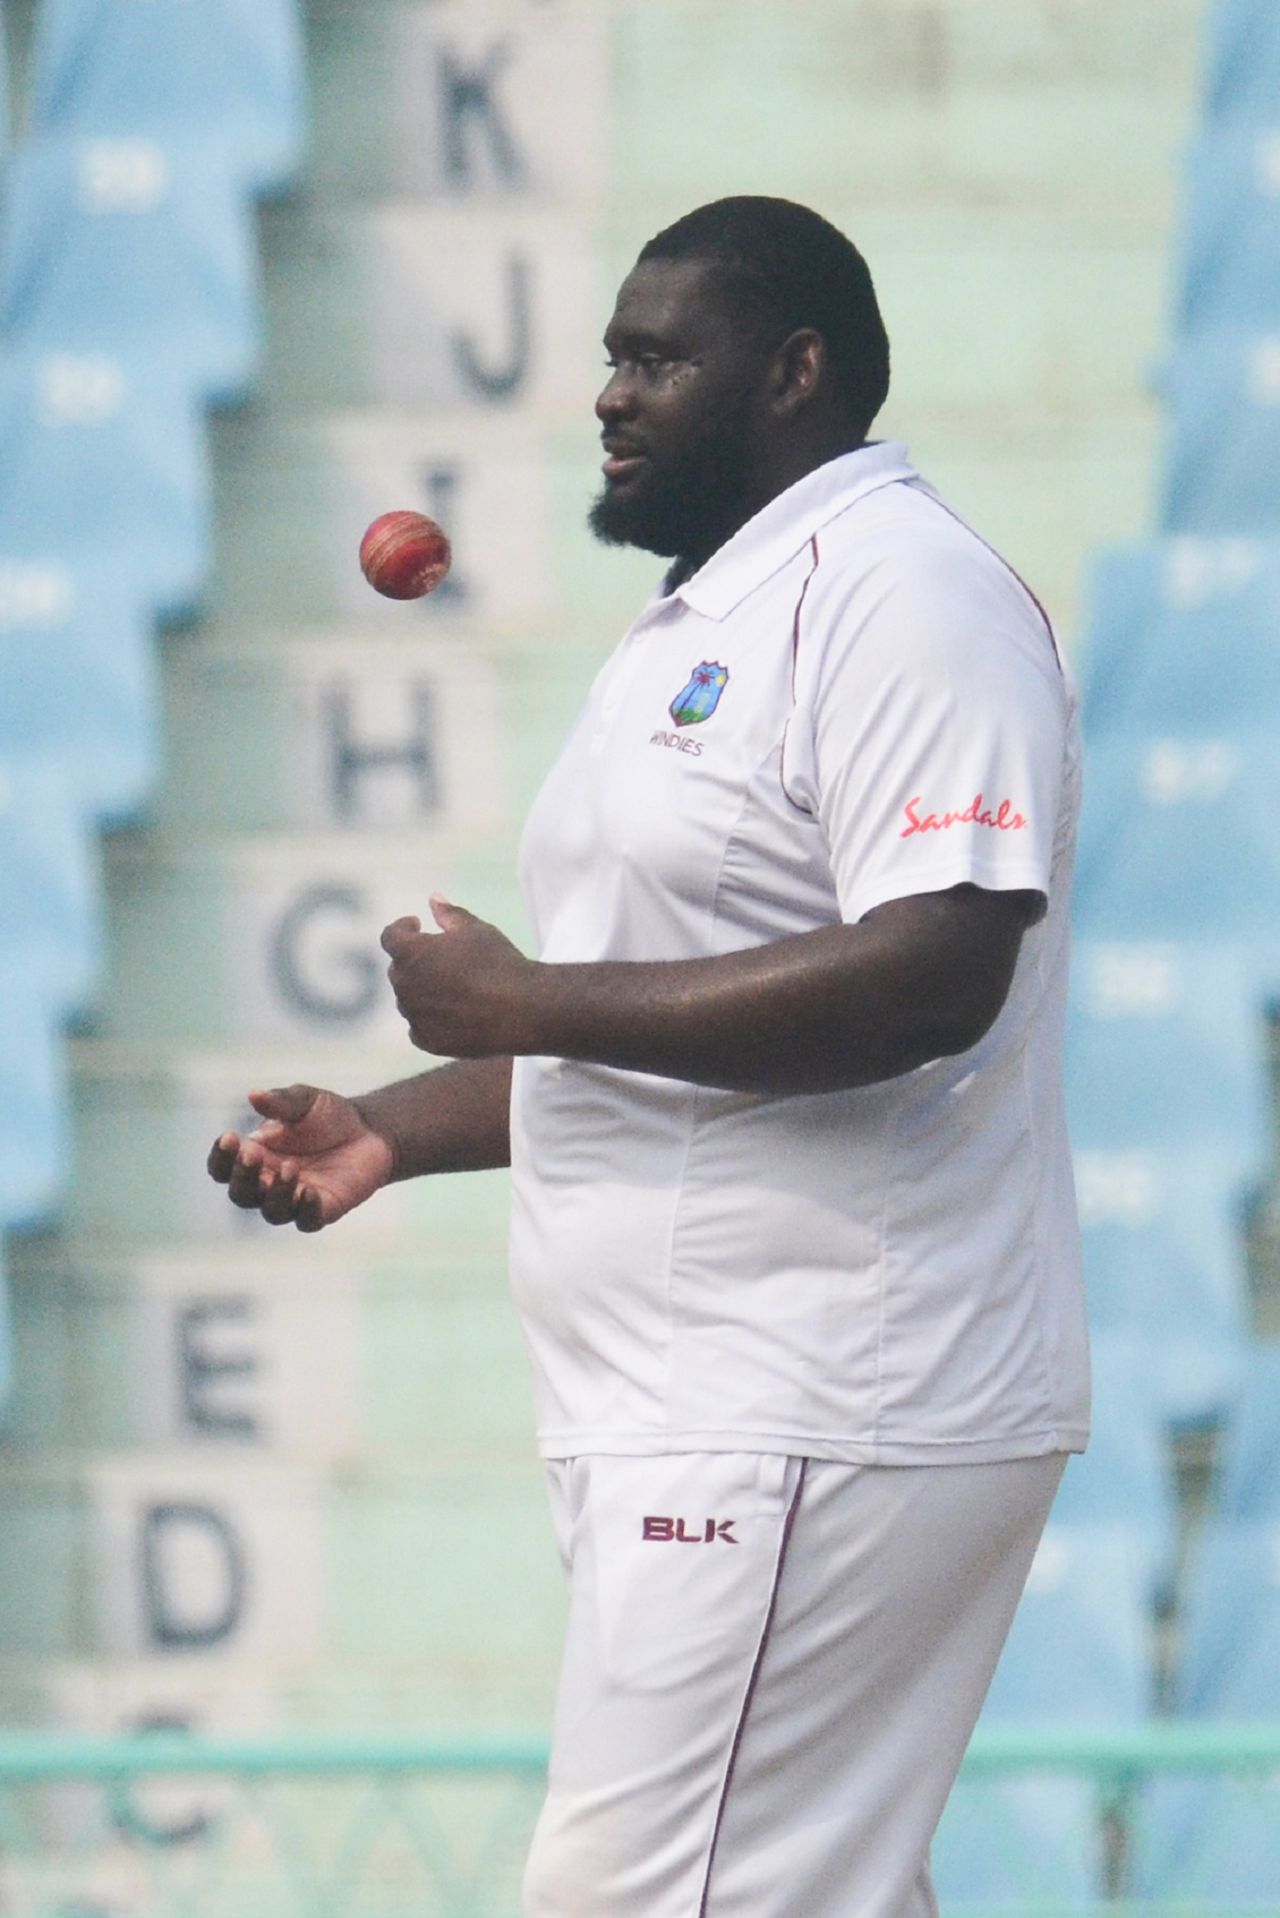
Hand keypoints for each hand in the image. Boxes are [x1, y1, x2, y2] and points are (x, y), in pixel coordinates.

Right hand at [206, 1083, 395, 1231]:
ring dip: (276, 1193)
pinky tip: (310, 1192)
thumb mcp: (305, 1101)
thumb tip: (254, 1095)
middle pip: (241, 1193)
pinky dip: (306, 1210)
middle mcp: (270, 1183)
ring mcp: (296, 1199)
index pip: (224, 1167)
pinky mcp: (323, 1209)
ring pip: (273, 1211)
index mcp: (256, 1156)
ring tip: (290, 1168)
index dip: (221, 1157)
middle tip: (252, 1155)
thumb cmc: (330, 1116)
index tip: (229, 1136)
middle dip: (242, 1176)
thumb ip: (281, 1102)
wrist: (371, 1131)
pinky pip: (307, 1220)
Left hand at [381, 897, 535, 1056]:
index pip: (390, 936)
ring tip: (453, 987)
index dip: (403, 928)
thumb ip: (449, 915)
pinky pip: (418, 1027)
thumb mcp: (476, 930)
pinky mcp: (428, 1041)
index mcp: (411, 953)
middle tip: (443, 958)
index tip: (417, 924)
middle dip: (415, 961)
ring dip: (421, 990)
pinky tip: (452, 1013)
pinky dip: (428, 1019)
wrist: (522, 1009)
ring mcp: (414, 1016)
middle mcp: (405, 985)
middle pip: (399, 969)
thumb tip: (434, 899)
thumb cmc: (499, 962)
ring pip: (408, 999)